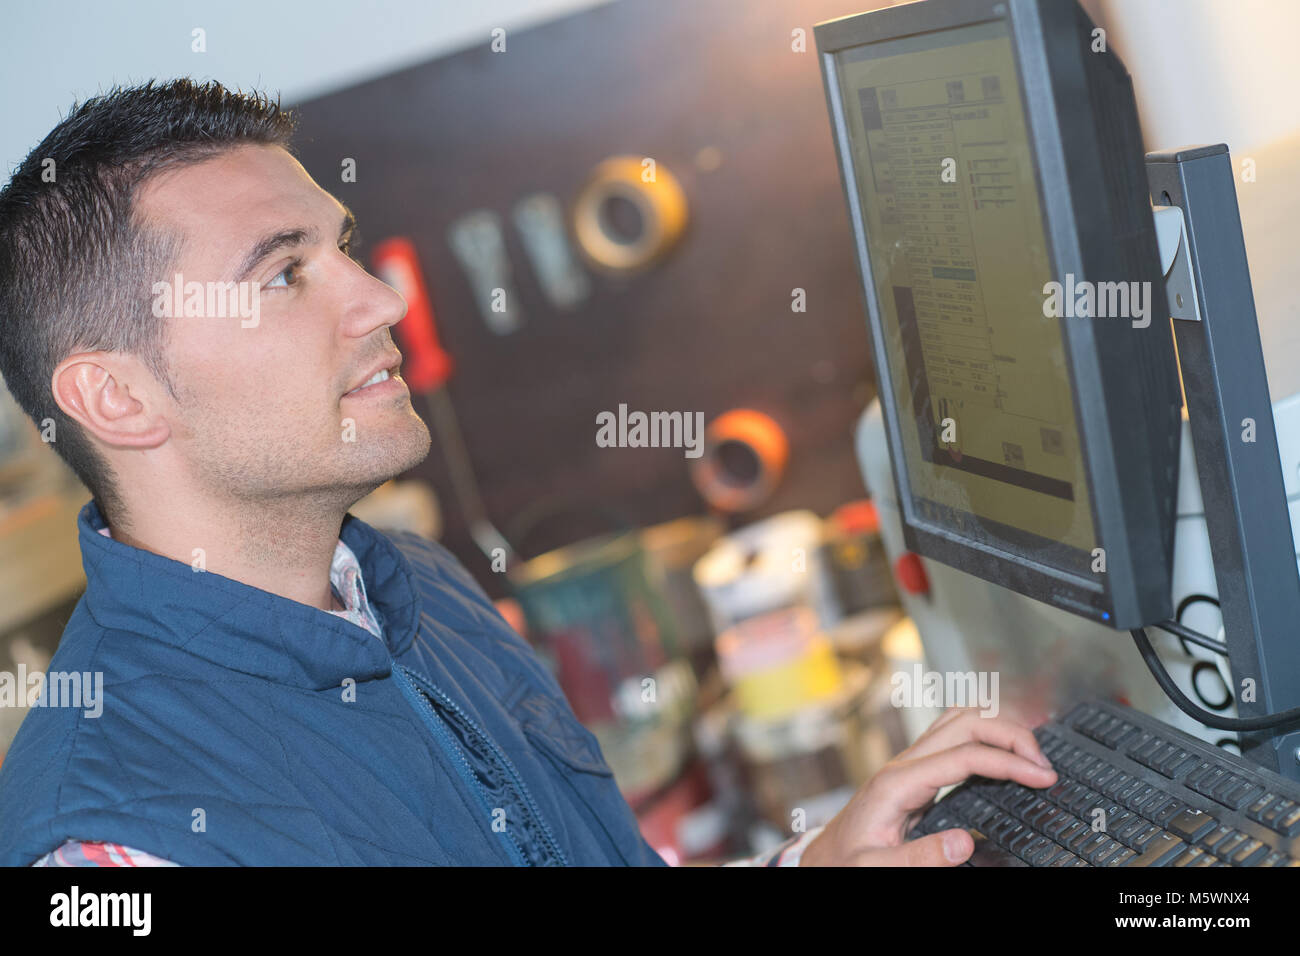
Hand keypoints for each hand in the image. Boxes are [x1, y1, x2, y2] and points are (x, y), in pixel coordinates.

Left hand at [799, 706, 1055, 865]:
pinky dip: (986, 738)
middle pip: (965, 722)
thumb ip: (919, 857)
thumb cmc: (846, 861)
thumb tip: (965, 842)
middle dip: (1010, 734)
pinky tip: (1004, 755)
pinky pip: (954, 739)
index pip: (965, 755)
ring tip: (1032, 754)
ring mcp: (910, 764)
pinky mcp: (916, 772)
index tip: (1043, 778)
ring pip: (959, 721)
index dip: (1009, 762)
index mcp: (898, 782)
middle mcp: (905, 764)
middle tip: (1044, 764)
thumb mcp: (876, 866)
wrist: (825, 858)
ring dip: (998, 728)